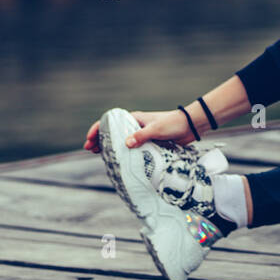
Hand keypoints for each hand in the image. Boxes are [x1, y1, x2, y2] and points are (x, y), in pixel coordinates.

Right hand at [82, 109, 196, 152]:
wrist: (189, 126)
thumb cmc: (173, 124)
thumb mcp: (156, 129)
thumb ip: (141, 136)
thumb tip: (126, 143)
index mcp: (134, 118)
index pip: (109, 121)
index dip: (97, 129)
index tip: (89, 139)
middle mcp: (135, 126)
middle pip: (112, 132)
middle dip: (99, 139)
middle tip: (89, 149)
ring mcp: (141, 135)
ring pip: (120, 141)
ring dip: (109, 147)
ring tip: (99, 155)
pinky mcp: (148, 143)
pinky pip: (131, 149)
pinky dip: (123, 153)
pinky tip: (118, 161)